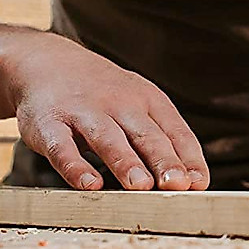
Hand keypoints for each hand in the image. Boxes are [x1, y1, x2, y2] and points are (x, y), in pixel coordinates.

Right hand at [1, 31, 209, 191]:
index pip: (175, 131)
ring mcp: (85, 112)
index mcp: (148, 100)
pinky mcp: (51, 125)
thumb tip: (190, 180)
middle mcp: (120, 104)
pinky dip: (76, 167)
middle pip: (147, 135)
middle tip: (177, 186)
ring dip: (126, 163)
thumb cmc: (104, 94)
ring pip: (109, 139)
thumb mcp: (137, 104)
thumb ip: (159, 138)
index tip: (199, 183)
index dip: (189, 158)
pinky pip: (63, 148)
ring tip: (141, 187)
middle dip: (164, 161)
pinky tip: (89, 185)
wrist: (48, 62)